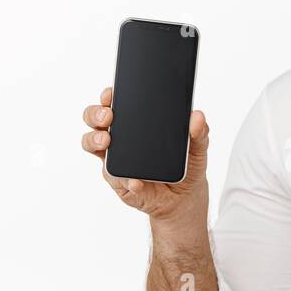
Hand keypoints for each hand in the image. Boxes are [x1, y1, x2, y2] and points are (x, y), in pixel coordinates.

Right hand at [81, 85, 209, 225]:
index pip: (116, 102)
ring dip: (94, 140)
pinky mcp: (119, 181)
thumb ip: (199, 132)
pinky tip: (135, 181)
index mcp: (136, 121)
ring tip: (107, 141)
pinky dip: (125, 179)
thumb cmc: (185, 164)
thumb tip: (197, 117)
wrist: (184, 197)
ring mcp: (115, 158)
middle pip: (94, 119)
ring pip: (91, 144)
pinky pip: (115, 177)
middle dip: (95, 114)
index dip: (108, 95)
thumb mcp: (197, 147)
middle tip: (108, 115)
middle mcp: (120, 136)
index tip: (110, 93)